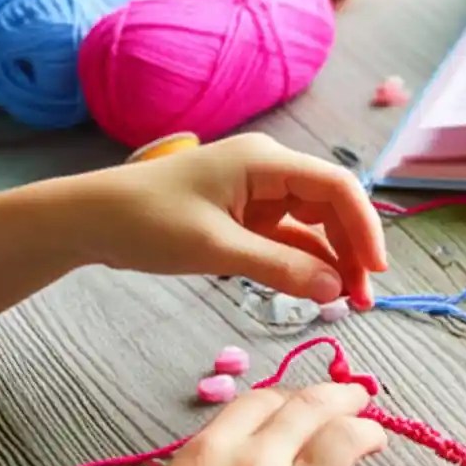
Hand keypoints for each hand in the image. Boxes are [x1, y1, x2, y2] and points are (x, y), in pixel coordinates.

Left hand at [74, 133, 386, 308]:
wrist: (89, 220)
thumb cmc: (146, 222)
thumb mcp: (216, 249)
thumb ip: (280, 269)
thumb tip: (336, 290)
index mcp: (266, 162)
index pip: (337, 188)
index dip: (365, 227)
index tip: (376, 271)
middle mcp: (270, 172)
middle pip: (333, 207)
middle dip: (353, 250)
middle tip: (362, 300)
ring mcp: (259, 195)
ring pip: (315, 226)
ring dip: (334, 261)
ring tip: (348, 303)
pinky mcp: (247, 217)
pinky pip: (290, 240)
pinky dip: (307, 265)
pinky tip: (319, 292)